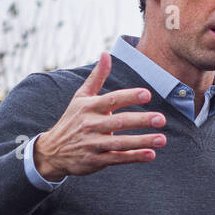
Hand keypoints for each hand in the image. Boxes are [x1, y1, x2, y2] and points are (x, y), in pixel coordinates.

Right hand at [33, 51, 167, 180]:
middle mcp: (91, 125)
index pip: (112, 99)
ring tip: (162, 139)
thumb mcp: (80, 97)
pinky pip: (117, 158)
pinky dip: (134, 157)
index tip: (147, 94)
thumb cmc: (72, 120)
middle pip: (119, 122)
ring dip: (142, 141)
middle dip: (141, 120)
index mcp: (89, 107)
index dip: (129, 96)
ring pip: (120, 143)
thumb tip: (106, 53)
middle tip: (161, 119)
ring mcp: (93, 144)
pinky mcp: (95, 161)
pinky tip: (150, 154)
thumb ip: (97, 77)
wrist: (52, 151)